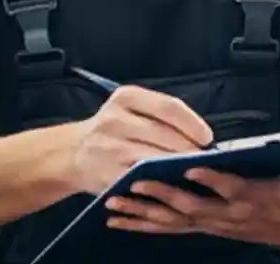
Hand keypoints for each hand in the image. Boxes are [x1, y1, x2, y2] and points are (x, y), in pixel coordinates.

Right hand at [69, 85, 213, 194]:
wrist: (72, 153)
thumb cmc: (113, 129)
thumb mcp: (130, 109)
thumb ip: (161, 115)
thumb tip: (201, 135)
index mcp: (126, 97)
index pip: (168, 107)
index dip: (193, 124)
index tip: (207, 138)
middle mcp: (116, 119)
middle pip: (165, 134)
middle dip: (190, 149)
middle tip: (206, 159)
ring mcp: (110, 148)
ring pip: (156, 158)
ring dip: (179, 166)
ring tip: (193, 170)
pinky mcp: (108, 173)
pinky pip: (143, 178)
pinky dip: (162, 181)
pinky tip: (172, 183)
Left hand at [104, 142, 279, 247]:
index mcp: (255, 198)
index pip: (231, 188)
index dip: (211, 180)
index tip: (190, 169)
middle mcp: (230, 215)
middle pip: (192, 207)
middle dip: (162, 197)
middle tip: (134, 185)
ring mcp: (216, 224)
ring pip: (174, 222)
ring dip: (143, 214)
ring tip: (114, 206)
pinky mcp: (207, 228)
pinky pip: (171, 229)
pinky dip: (145, 225)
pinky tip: (121, 221)